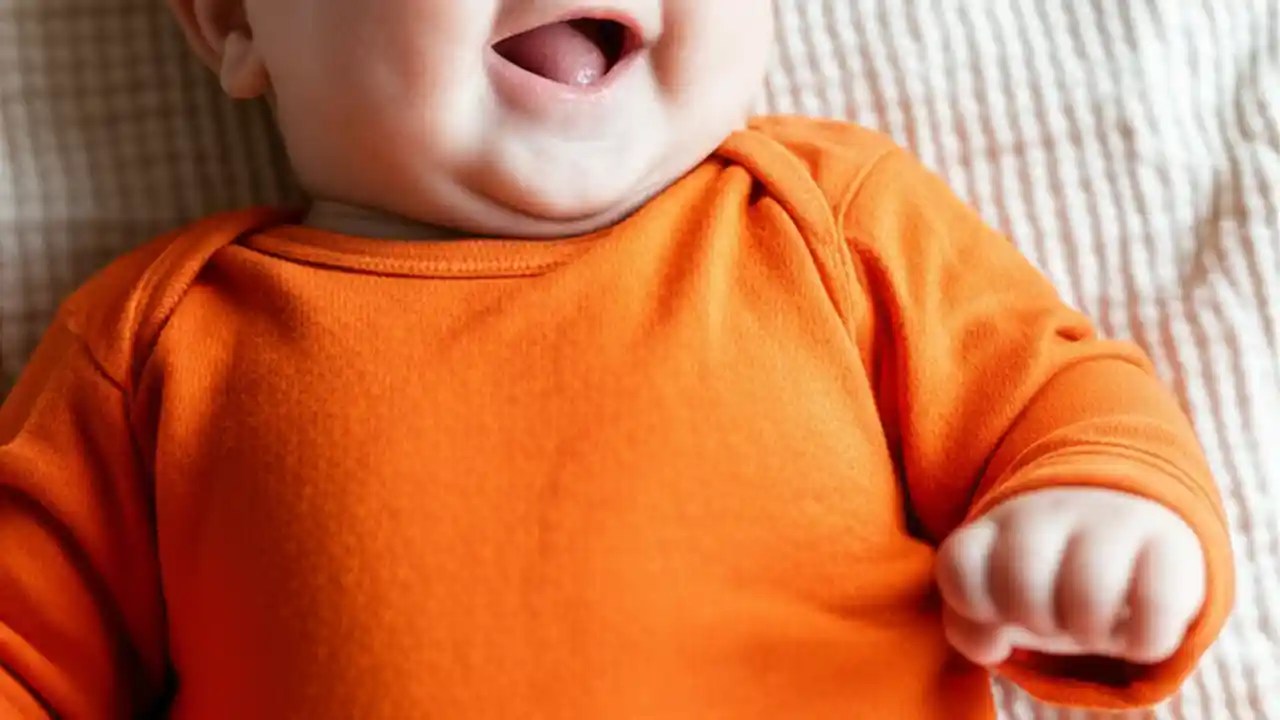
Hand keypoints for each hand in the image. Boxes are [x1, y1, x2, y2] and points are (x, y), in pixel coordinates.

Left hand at [935, 488, 1205, 666]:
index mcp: (998, 525)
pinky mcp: (1169, 545)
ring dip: (1089, 631)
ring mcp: (1109, 522)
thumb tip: (992, 646)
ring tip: (1097, 627)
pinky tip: (1139, 635)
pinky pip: (1155, 609)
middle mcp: (1050, 514)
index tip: (999, 612)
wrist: (1137, 523)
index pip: (961, 566)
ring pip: (1086, 595)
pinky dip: (1144, 641)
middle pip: (1021, 584)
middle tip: (1056, 620)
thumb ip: (970, 624)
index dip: (975, 606)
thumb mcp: (1001, 598)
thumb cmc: (1053, 577)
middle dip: (1035, 620)